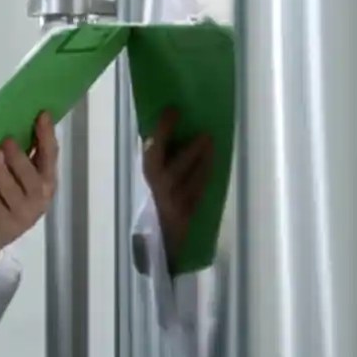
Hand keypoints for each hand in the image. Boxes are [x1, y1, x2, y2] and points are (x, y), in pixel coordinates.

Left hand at [0, 112, 58, 269]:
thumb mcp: (8, 176)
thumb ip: (14, 156)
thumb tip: (10, 122)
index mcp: (45, 183)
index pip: (50, 157)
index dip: (47, 136)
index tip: (41, 114)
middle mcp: (40, 201)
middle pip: (34, 177)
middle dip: (20, 158)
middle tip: (5, 140)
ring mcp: (23, 218)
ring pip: (16, 193)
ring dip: (3, 173)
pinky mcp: (4, 230)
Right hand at [142, 108, 212, 264]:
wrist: (156, 245)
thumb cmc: (148, 206)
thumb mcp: (146, 181)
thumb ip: (154, 161)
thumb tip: (162, 133)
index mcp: (146, 177)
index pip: (154, 150)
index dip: (163, 129)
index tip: (173, 111)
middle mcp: (159, 189)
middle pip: (176, 165)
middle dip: (191, 149)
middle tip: (206, 134)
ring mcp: (175, 202)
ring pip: (193, 177)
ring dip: (204, 160)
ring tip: (211, 144)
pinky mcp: (188, 212)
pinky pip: (199, 189)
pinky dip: (206, 175)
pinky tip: (211, 163)